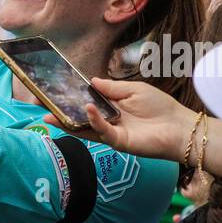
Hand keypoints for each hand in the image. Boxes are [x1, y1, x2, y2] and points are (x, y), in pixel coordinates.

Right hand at [45, 77, 193, 162]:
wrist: (180, 127)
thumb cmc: (161, 108)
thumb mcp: (133, 90)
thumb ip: (111, 87)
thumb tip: (90, 80)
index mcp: (112, 108)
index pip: (87, 102)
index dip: (71, 97)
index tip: (54, 90)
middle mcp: (108, 121)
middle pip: (79, 118)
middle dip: (60, 113)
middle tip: (41, 105)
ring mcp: (112, 133)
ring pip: (84, 128)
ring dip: (67, 121)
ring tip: (50, 112)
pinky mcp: (119, 142)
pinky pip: (101, 131)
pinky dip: (93, 120)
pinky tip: (86, 109)